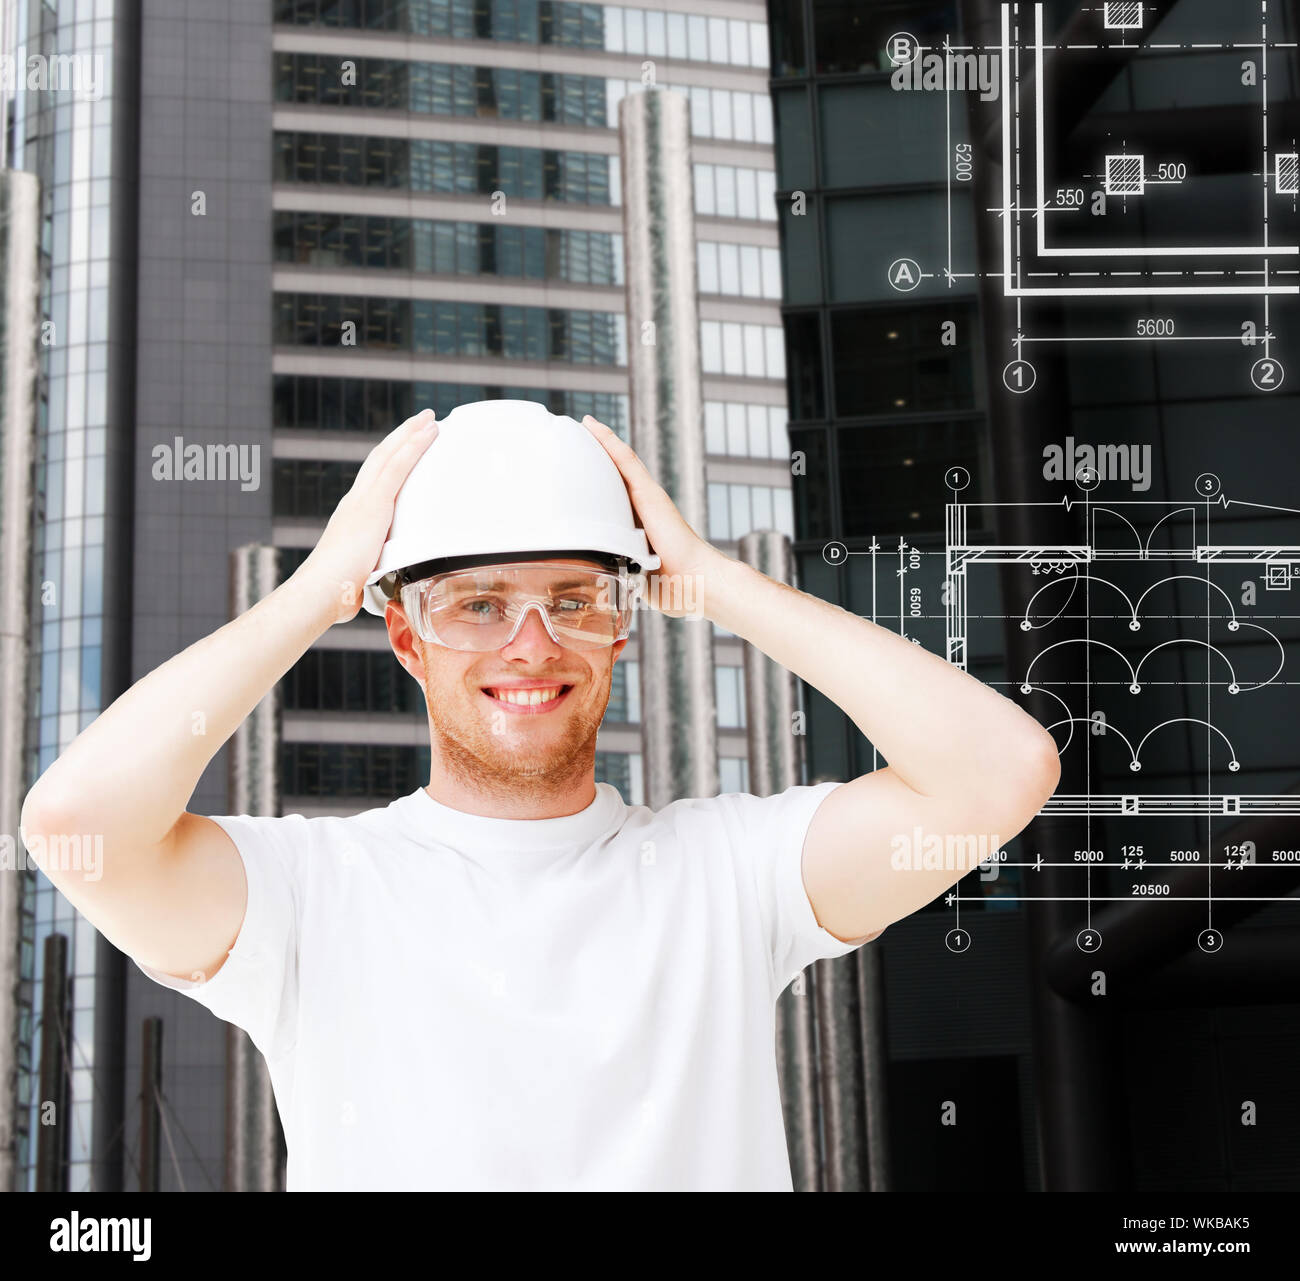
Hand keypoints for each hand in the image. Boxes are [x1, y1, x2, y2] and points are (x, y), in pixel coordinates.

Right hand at [292, 409, 438, 624]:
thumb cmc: (336, 593)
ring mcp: (363, 500)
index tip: (404, 447)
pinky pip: (398, 466)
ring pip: (390, 455)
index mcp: (353, 516)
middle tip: (423, 421)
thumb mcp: (360, 579)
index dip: (390, 460)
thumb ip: (369, 579)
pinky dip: (415, 445)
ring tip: (431, 418)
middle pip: (381, 459)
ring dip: (411, 433)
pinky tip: (429, 431)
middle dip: (402, 437)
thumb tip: (367, 596)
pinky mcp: (373, 504)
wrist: (321, 591)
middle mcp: (356, 501)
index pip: (374, 480)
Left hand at [580, 414, 723, 618]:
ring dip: (600, 442)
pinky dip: (608, 442)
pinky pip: (625, 461)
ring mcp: (646, 497)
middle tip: (572, 437)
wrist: (693, 583)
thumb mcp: (633, 577)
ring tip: (579, 424)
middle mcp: (642, 506)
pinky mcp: (649, 493)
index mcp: (637, 525)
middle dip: (595, 455)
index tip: (578, 469)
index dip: (597, 480)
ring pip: (618, 462)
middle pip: (614, 474)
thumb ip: (617, 572)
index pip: (613, 497)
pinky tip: (592, 427)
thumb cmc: (670, 587)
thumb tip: (597, 587)